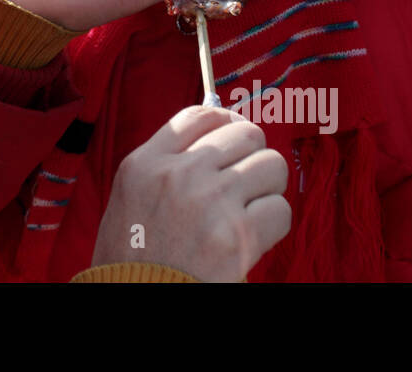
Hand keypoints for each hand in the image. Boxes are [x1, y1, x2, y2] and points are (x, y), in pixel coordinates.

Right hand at [92, 106, 290, 280]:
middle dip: (253, 155)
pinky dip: (273, 222)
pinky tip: (253, 234)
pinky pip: (279, 209)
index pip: (202, 114)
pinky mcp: (238, 236)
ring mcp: (210, 202)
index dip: (229, 120)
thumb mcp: (131, 195)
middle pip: (245, 133)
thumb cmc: (132, 255)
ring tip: (251, 207)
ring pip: (271, 165)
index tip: (236, 139)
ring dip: (268, 187)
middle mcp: (179, 174)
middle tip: (247, 179)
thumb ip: (166, 164)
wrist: (137, 297)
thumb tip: (218, 140)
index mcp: (147, 162)